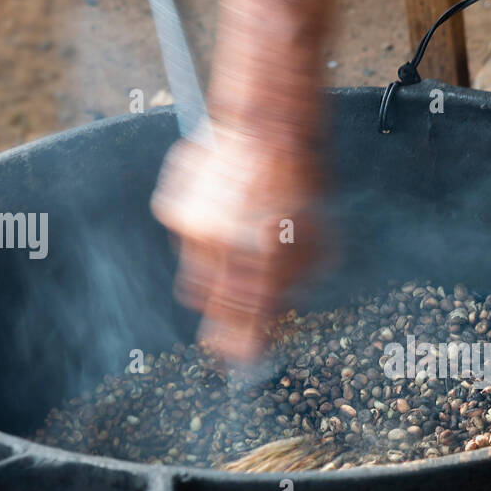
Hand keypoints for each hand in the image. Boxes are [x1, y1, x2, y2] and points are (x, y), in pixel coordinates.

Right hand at [151, 120, 320, 362]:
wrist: (268, 130)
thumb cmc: (300, 184)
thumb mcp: (316, 241)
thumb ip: (294, 285)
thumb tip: (273, 320)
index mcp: (264, 258)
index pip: (245, 323)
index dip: (241, 347)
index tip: (240, 360)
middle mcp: (225, 246)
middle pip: (211, 306)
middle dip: (223, 313)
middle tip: (236, 311)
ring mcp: (195, 228)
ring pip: (193, 278)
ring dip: (213, 276)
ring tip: (235, 253)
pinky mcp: (174, 210)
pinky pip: (184, 243)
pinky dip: (201, 239)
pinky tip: (223, 218)